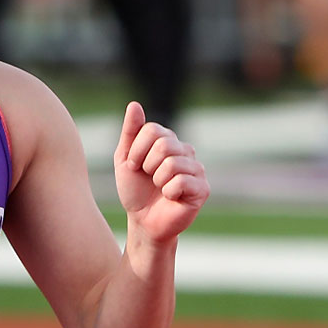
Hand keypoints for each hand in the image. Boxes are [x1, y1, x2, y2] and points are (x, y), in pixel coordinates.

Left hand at [114, 102, 207, 242]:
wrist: (143, 222)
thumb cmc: (135, 191)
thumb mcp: (125, 159)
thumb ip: (130, 132)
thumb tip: (135, 105)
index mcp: (169, 140)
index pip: (151, 130)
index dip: (136, 150)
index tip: (135, 166)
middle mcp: (186, 151)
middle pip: (163, 144)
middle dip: (147, 166)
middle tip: (149, 179)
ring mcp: (197, 169)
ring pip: (172, 164)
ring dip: (158, 181)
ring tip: (160, 189)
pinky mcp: (203, 188)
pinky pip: (181, 182)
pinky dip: (169, 192)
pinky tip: (171, 198)